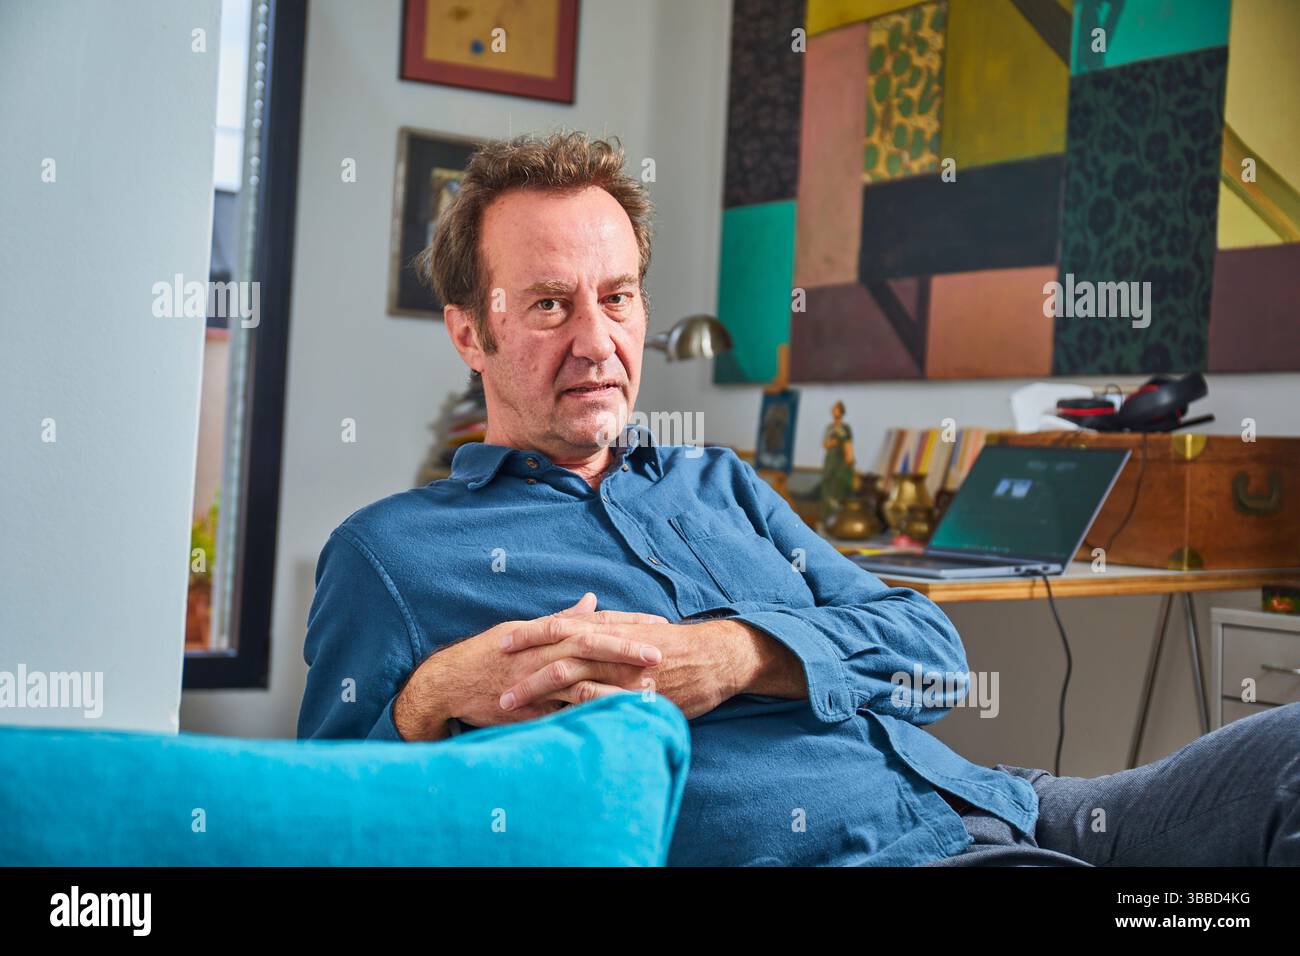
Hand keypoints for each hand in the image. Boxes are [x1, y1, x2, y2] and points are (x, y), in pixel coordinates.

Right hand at [394, 593, 666, 737]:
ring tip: (643, 686)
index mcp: (548, 630)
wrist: (449, 681)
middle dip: (627, 646)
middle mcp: (544, 650)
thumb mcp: (525, 629)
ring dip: (613, 681)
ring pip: (580, 676)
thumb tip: (591, 601)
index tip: (659, 625)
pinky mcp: (529, 705)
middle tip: (661, 651)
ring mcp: (537, 678)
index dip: (628, 623)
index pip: (596, 622)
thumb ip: (562, 617)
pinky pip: (561, 709)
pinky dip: (586, 710)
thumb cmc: (489, 654)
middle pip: (592, 643)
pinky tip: (611, 716)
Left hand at [499, 611, 794, 718]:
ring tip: (510, 709)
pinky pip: (594, 702)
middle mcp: (610, 645)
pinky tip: (547, 723)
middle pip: (555, 652)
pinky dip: (567, 711)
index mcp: (609, 628)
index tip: (501, 642)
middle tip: (495, 683)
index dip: (528, 634)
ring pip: (568, 678)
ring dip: (536, 693)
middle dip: (523, 668)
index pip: (560, 626)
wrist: (716, 655)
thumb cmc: (678, 645)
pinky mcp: (634, 693)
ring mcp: (621, 670)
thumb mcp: (640, 630)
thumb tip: (587, 617)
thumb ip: (611, 625)